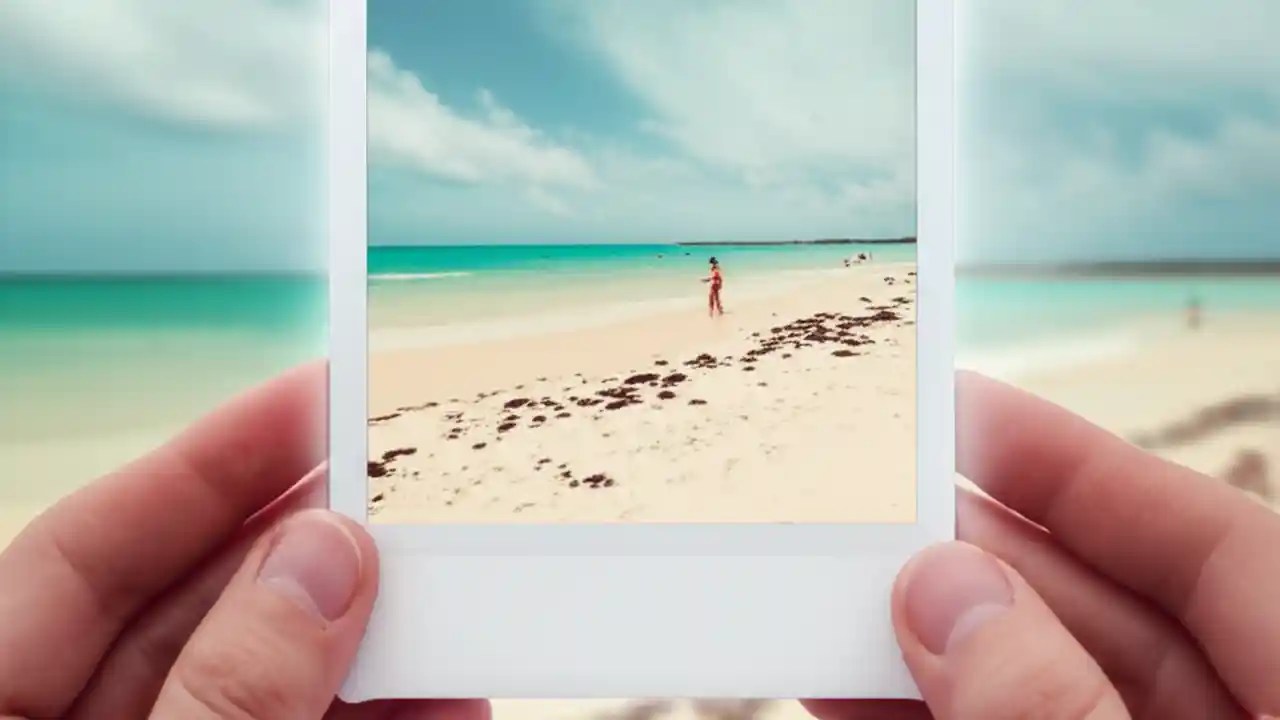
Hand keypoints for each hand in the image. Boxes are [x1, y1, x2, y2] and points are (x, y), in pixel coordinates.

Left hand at [0, 364, 490, 719]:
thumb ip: (227, 688)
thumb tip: (323, 562)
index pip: (89, 551)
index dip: (203, 465)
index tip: (310, 397)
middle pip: (195, 610)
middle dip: (311, 557)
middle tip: (402, 505)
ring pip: (265, 685)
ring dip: (368, 651)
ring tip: (452, 612)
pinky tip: (448, 703)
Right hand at [807, 371, 1277, 719]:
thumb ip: (1060, 704)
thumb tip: (944, 591)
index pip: (1210, 542)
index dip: (1083, 467)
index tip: (966, 407)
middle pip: (1107, 613)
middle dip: (978, 559)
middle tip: (867, 510)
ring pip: (1045, 689)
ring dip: (934, 649)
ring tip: (827, 601)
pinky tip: (848, 691)